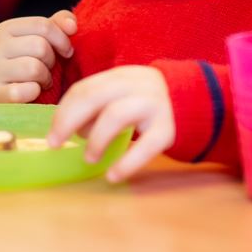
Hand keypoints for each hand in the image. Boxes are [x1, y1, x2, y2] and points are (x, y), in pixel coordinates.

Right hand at [0, 10, 76, 102]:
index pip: (42, 25)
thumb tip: (72, 26)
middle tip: (48, 69)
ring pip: (34, 68)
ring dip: (45, 78)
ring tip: (40, 81)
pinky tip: (31, 92)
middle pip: (40, 46)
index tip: (66, 52)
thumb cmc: (32, 61)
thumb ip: (60, 23)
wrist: (12, 94)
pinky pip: (26, 90)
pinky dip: (35, 92)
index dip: (62, 40)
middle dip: (51, 61)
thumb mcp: (45, 38)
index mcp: (5, 29)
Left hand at [47, 65, 173, 182]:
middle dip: (68, 121)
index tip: (52, 135)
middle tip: (57, 145)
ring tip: (89, 158)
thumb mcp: (126, 95)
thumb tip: (67, 129)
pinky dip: (126, 163)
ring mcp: (155, 105)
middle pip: (94, 97)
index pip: (84, 88)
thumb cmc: (150, 104)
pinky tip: (113, 175)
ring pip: (115, 115)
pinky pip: (145, 146)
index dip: (63, 112)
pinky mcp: (169, 128)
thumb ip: (99, 105)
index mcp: (122, 76)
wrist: (199, 103)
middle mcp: (138, 85)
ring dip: (95, 139)